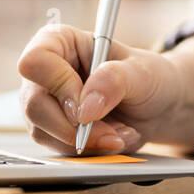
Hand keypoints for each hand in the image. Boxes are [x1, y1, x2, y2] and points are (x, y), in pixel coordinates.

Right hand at [17, 23, 185, 154]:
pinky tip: (113, 139)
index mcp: (62, 42)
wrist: (159, 106)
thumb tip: (84, 107)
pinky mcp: (53, 130)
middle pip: (34, 104)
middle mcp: (47, 73)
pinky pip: (59, 149)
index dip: (59, 84)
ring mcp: (47, 103)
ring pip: (44, 132)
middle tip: (111, 132)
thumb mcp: (142, 71)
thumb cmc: (149, 77)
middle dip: (75, 127)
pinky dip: (90, 150)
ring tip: (120, 132)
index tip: (86, 104)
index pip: (36, 61)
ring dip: (88, 141)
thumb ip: (114, 80)